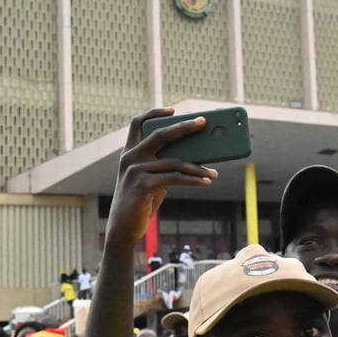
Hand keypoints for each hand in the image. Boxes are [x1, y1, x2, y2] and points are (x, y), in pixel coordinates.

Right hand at [103, 108, 218, 250]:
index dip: (154, 113)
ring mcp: (135, 170)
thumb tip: (197, 155)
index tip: (173, 110)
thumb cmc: (141, 200)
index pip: (137, 123)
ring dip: (198, 167)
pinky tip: (207, 182)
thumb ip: (163, 164)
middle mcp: (130, 157)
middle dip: (184, 127)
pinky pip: (175, 178)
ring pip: (174, 161)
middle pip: (160, 134)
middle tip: (203, 122)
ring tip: (214, 173)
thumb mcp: (151, 178)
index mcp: (129, 152)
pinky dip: (194, 180)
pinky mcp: (142, 185)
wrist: (123, 227)